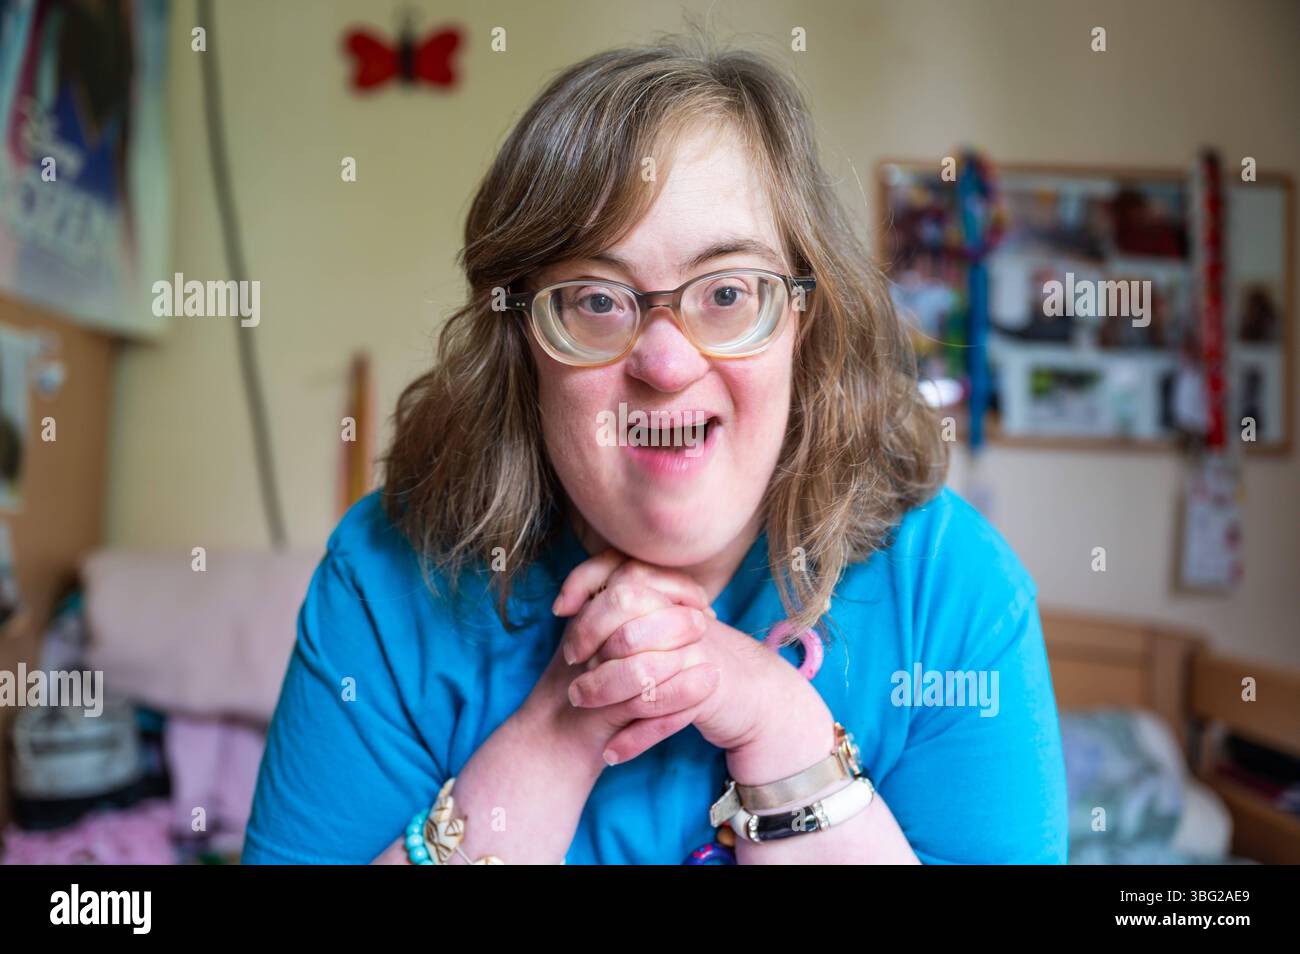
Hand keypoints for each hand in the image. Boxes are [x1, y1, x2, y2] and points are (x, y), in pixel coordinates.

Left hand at [556, 550, 830, 777]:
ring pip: (641, 673)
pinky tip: (612, 752)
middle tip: (572, 664)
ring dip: (604, 693)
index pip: (621, 570)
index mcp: (668, 593)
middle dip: (588, 644)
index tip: (560, 610)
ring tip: (580, 704)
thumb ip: (621, 608)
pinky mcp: (708, 689)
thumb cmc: (692, 658)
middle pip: (625, 623)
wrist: (752, 691)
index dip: (585, 583)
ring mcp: (697, 653)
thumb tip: (567, 605)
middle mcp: (683, 617)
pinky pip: (664, 716)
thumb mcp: (658, 625)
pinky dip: (634, 739)